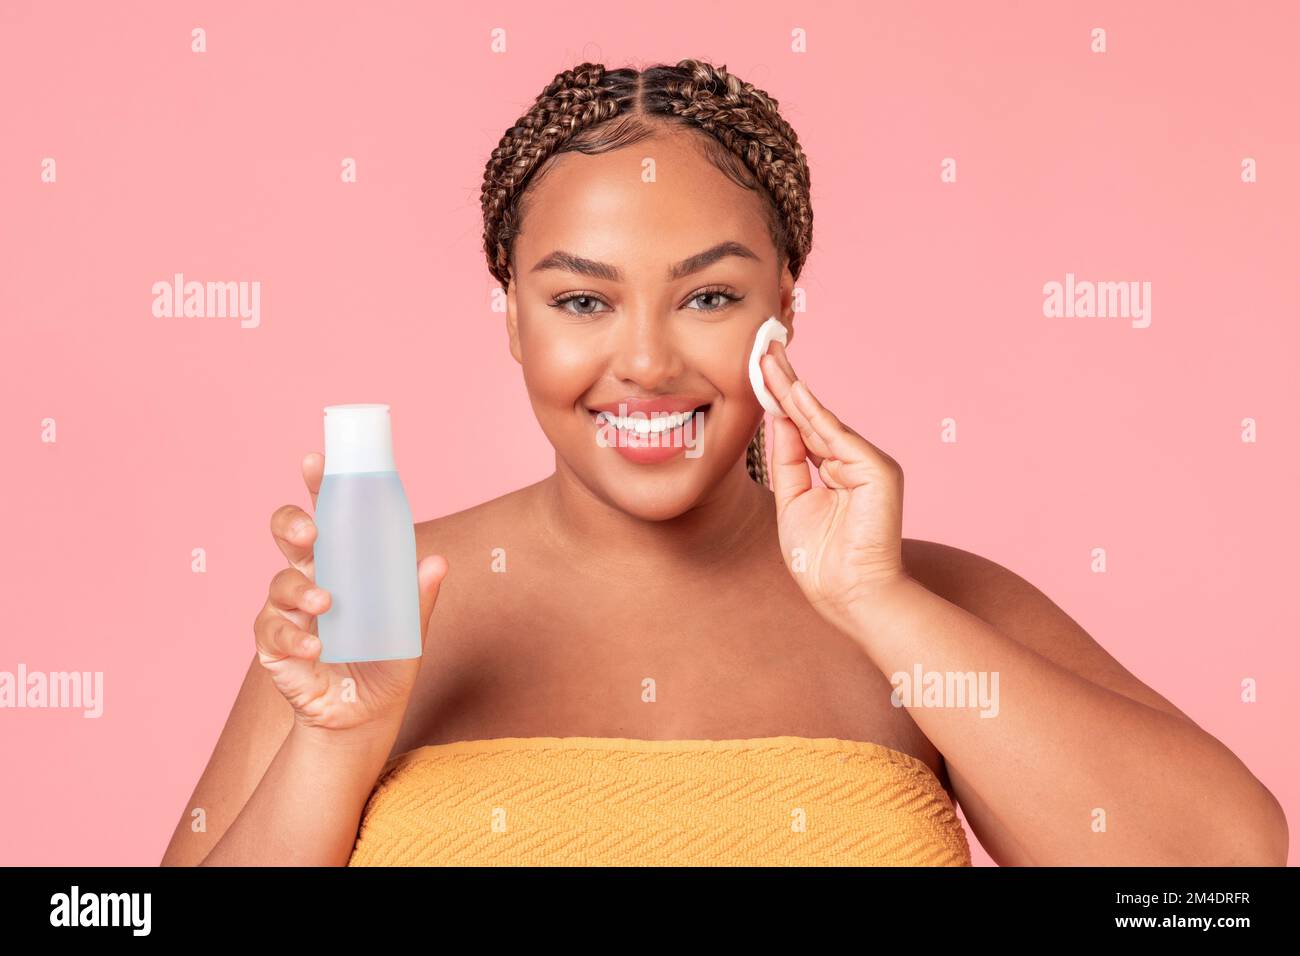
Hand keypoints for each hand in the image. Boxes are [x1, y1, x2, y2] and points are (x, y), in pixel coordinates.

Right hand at [253, 452, 448, 734]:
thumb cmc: (386, 661)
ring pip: (278, 582)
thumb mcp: (410, 628)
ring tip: (326, 604)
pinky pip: (273, 632)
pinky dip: (293, 638)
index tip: (316, 460)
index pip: (328, 514)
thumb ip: (420, 598)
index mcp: (342, 562)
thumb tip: (438, 563)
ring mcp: (288, 611)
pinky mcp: (274, 646)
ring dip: (299, 589)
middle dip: (292, 525)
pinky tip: (315, 648)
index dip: (319, 486)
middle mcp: (310, 578)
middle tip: (310, 533)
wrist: (365, 715)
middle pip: (287, 536)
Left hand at [759, 342, 911, 624]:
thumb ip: (788, 461)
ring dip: (792, 388)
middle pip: (812, 415)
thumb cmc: (823, 562)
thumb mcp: (793, 503)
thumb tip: (778, 419)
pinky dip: (812, 413)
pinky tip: (791, 390)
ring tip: (767, 358)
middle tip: (761, 348)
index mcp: (836, 469)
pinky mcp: (878, 470)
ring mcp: (869, 463)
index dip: (779, 399)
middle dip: (784, 382)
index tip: (757, 370)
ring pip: (820, 420)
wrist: (852, 598)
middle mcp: (855, 460)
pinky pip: (836, 437)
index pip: (802, 427)